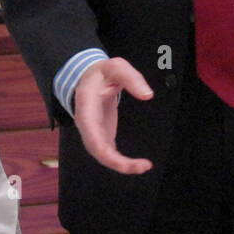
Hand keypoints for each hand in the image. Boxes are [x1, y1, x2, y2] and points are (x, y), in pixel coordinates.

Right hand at [72, 58, 153, 174]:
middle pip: (96, 150)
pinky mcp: (101, 135)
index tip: (121, 159)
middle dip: (117, 163)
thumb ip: (131, 78)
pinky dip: (121, 161)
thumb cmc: (101, 73)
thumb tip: (147, 95)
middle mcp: (86, 123)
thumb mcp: (116, 67)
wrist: (90, 78)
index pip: (90, 132)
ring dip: (121, 165)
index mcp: (86, 106)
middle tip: (142, 166)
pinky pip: (108, 153)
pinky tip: (137, 164)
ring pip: (102, 155)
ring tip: (144, 166)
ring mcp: (93, 131)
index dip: (103, 149)